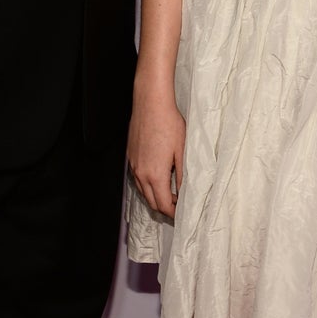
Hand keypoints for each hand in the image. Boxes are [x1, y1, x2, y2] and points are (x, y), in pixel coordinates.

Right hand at [128, 89, 185, 219]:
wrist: (151, 103)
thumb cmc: (169, 123)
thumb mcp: (182, 151)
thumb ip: (183, 176)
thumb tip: (185, 193)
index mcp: (155, 175)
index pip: (163, 205)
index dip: (174, 214)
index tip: (183, 214)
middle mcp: (141, 173)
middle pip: (151, 202)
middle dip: (165, 209)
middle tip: (179, 207)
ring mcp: (133, 165)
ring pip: (143, 192)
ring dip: (156, 197)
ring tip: (170, 194)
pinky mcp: (131, 157)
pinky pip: (137, 179)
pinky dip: (147, 186)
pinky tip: (158, 178)